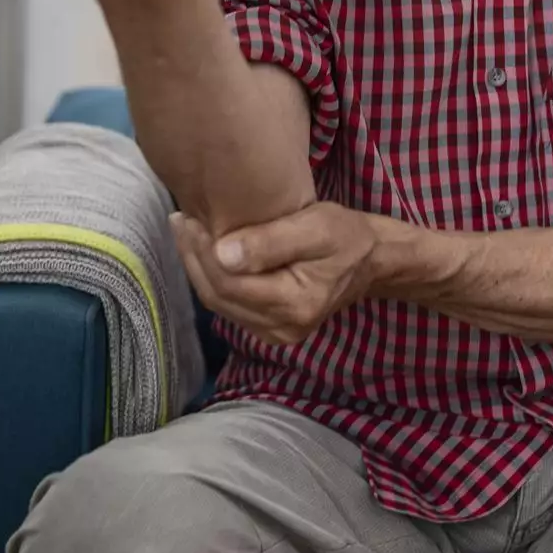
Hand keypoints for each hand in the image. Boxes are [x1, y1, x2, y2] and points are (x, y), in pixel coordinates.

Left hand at [171, 203, 380, 346]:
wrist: (371, 261)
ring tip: (187, 231)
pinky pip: (230, 305)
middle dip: (194, 258)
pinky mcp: (269, 329)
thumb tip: (222, 253)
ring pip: (219, 303)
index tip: (189, 218)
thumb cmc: (347, 237)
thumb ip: (271, 242)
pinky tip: (206, 251)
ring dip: (198, 267)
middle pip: (219, 296)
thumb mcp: (317, 228)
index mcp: (295, 305)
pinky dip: (213, 277)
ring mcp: (275, 334)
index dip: (203, 252)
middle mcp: (282, 329)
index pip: (230, 283)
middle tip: (181, 220)